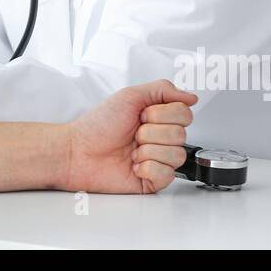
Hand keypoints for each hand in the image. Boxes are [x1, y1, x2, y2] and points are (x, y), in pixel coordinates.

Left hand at [63, 81, 197, 193]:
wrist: (79, 152)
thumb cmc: (98, 125)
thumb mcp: (130, 96)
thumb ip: (163, 89)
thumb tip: (191, 96)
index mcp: (158, 118)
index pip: (185, 114)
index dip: (163, 114)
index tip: (142, 114)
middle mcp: (160, 138)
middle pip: (181, 134)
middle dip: (151, 132)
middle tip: (133, 133)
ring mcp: (158, 160)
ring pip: (177, 155)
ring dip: (148, 150)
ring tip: (132, 150)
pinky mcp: (154, 180)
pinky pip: (167, 174)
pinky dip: (148, 168)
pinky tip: (134, 166)